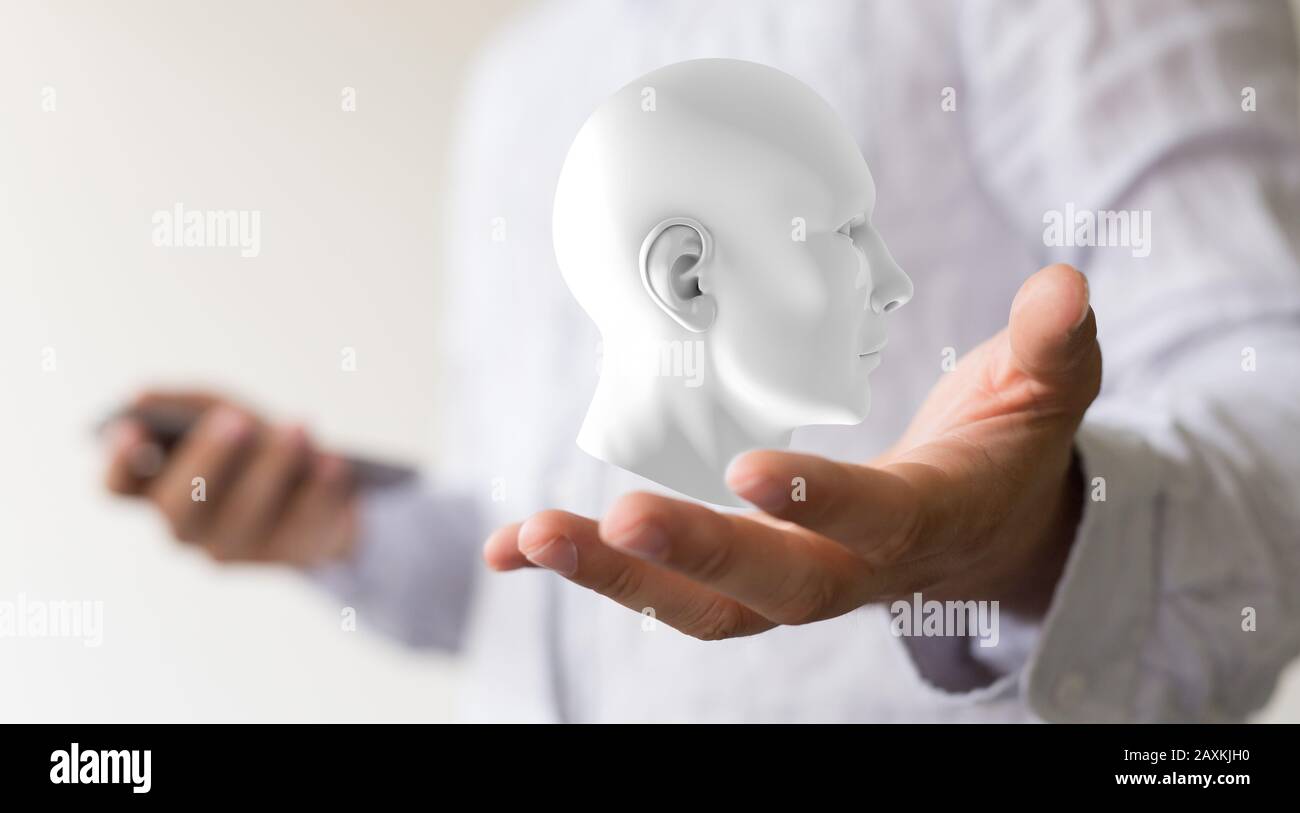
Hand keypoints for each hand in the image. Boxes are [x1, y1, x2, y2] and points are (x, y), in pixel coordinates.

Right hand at [103, 391, 357, 565]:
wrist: (324, 481)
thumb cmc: (256, 442)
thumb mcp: (224, 411)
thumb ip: (185, 403)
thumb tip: (139, 398)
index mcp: (157, 488)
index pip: (117, 489)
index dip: (119, 463)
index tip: (136, 427)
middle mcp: (186, 527)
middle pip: (180, 509)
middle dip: (209, 461)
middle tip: (236, 420)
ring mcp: (234, 549)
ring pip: (244, 519)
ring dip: (272, 469)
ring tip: (297, 428)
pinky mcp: (288, 555)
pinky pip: (302, 527)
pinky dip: (319, 491)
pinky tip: (331, 460)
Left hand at [484, 264, 1100, 638]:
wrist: (988, 528)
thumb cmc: (1005, 449)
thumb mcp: (1045, 391)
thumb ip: (1053, 344)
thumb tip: (1066, 283)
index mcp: (925, 517)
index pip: (875, 519)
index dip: (821, 502)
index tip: (754, 470)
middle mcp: (851, 569)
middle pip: (773, 587)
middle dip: (697, 555)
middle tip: (616, 516)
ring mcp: (792, 582)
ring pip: (704, 605)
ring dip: (616, 577)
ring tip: (533, 538)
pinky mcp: (748, 575)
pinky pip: (665, 590)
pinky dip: (590, 570)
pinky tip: (509, 549)